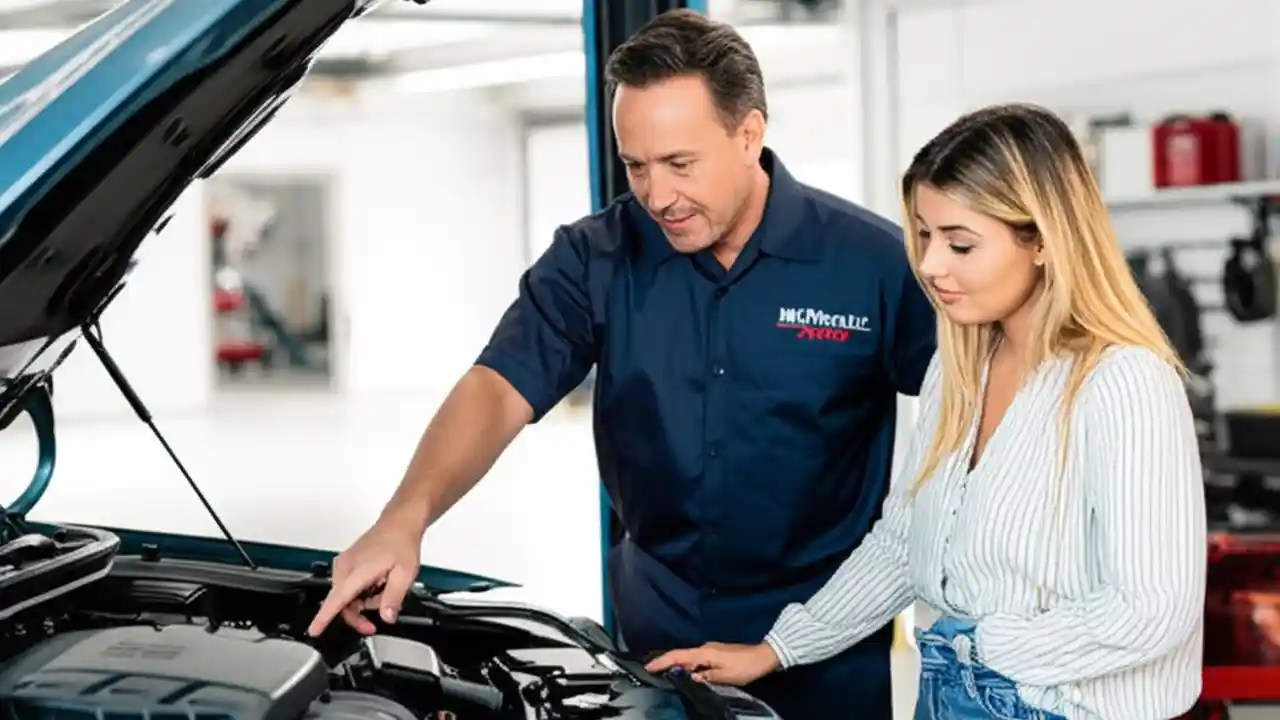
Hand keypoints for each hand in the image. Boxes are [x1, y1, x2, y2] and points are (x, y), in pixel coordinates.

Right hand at [307, 516, 423, 636]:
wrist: (399, 524)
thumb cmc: (401, 542)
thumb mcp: (405, 574)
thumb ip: (393, 598)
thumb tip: (386, 617)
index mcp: (357, 570)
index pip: (337, 599)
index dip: (324, 617)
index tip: (314, 630)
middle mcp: (345, 567)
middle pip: (341, 603)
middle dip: (357, 615)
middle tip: (373, 624)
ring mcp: (344, 564)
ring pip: (344, 596)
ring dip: (362, 602)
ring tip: (383, 590)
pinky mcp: (347, 564)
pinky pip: (347, 587)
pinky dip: (360, 592)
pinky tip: (376, 584)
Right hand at [644, 642, 780, 685]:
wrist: (764, 656)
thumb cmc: (745, 666)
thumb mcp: (725, 676)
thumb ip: (706, 676)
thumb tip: (690, 677)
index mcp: (705, 653)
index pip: (678, 656)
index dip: (662, 661)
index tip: (648, 666)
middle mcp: (705, 648)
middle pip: (680, 655)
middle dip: (665, 662)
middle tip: (652, 671)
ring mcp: (710, 649)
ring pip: (688, 657)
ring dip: (676, 664)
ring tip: (664, 673)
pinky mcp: (715, 653)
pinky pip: (696, 659)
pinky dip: (687, 664)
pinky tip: (685, 672)